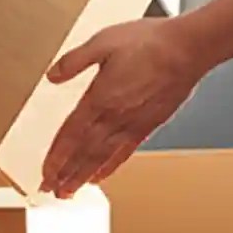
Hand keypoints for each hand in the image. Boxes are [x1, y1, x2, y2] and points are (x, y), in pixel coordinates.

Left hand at [40, 18, 206, 198]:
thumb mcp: (103, 41)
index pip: (71, 133)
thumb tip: (53, 75)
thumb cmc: (150, 42)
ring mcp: (133, 124)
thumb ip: (75, 60)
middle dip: (65, 173)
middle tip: (50, 189)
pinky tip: (101, 174)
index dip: (56, 156)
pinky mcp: (149, 125)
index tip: (45, 171)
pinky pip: (125, 152)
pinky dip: (110, 166)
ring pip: (102, 157)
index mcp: (100, 97)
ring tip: (69, 191)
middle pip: (84, 152)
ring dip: (83, 175)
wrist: (186, 50)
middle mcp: (115, 116)